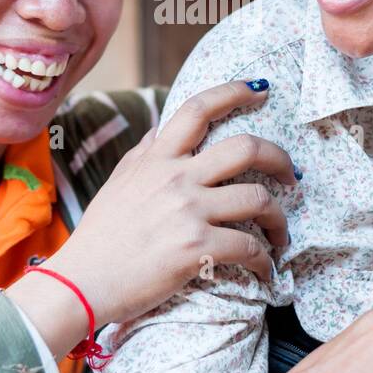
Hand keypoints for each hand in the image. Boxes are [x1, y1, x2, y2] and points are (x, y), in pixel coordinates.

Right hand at [9, 80, 296, 355]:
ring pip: (258, 199)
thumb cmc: (100, 237)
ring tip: (280, 234)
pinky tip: (265, 269)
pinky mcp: (197, 248)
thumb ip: (146, 153)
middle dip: (280, 159)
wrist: (81, 283)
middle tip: (291, 175)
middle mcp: (175, 177)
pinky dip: (265, 261)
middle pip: (246, 148)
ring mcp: (188, 211)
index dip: (235, 91)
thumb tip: (161, 128)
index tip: (260, 89)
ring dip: (280, 219)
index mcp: (157, 158)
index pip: (198, 108)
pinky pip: (250, 248)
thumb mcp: (118, 182)